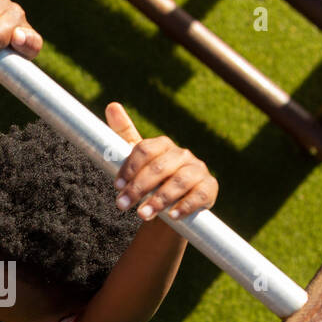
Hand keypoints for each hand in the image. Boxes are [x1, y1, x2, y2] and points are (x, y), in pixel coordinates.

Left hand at [106, 102, 216, 220]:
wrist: (173, 204)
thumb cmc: (152, 179)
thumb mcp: (137, 160)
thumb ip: (124, 135)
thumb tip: (112, 105)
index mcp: (163, 146)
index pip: (145, 150)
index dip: (130, 167)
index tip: (117, 185)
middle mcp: (182, 155)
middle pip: (159, 167)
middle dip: (138, 188)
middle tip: (122, 206)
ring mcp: (198, 170)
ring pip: (179, 182)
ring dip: (159, 199)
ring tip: (143, 215)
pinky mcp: (209, 187)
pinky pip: (199, 195)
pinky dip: (185, 205)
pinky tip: (172, 216)